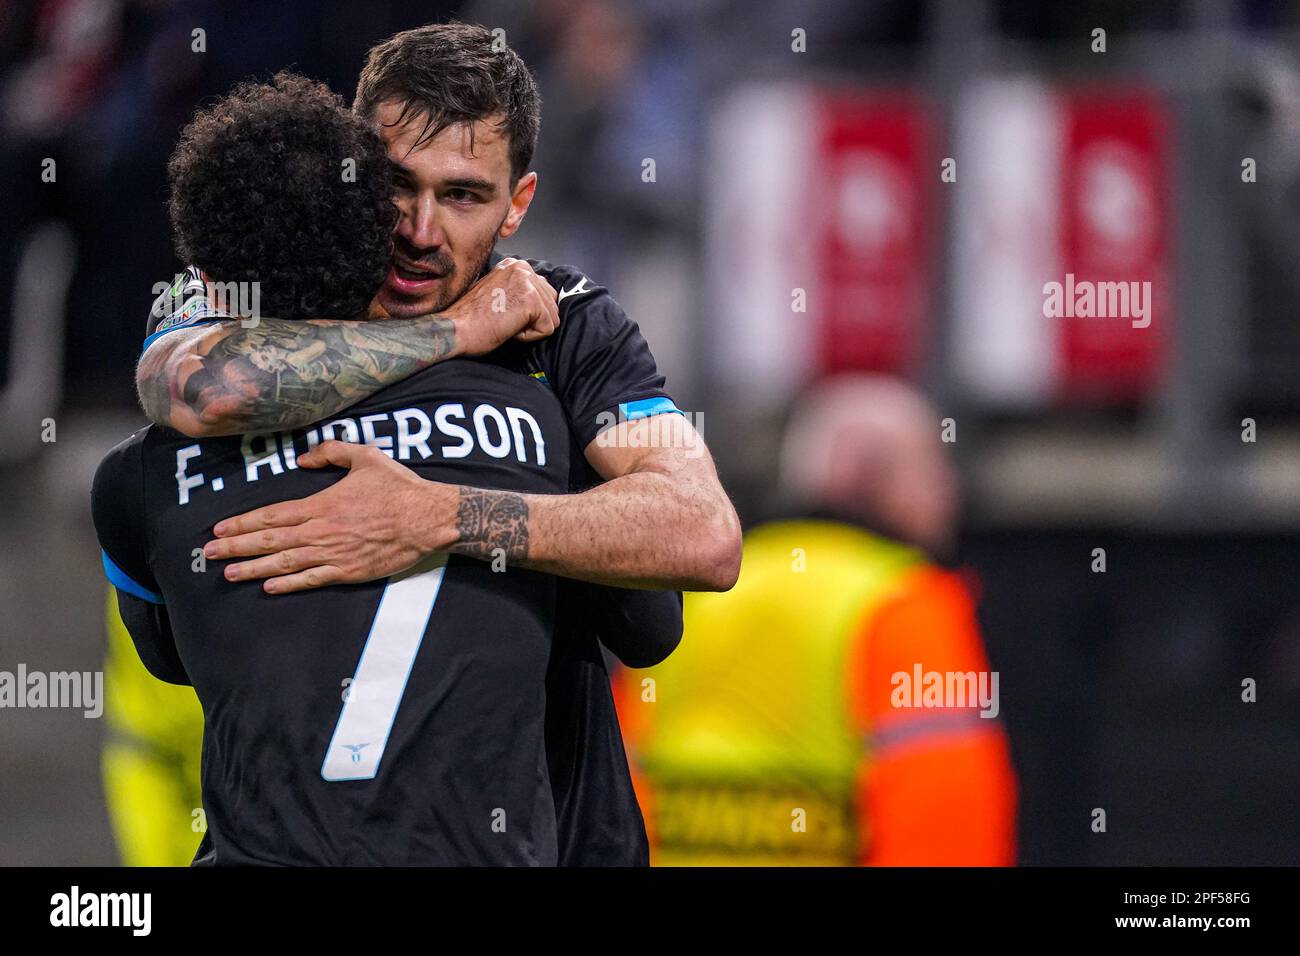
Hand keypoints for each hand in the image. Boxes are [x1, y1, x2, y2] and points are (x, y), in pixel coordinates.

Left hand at [203, 441, 458, 593]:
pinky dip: (288, 584)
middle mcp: (322, 530)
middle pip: (270, 540)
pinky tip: (268, 587)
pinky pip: (312, 579)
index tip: (220, 529)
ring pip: (285, 563)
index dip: (243, 523)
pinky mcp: (349, 571)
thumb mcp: (366, 456)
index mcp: (323, 503)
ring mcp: (334, 553)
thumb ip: (331, 452)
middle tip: (209, 554)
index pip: (273, 515)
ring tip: (229, 573)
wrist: (428, 518)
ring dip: (254, 568)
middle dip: (236, 548)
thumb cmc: (398, 487)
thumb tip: (304, 459)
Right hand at [442, 257, 558, 355]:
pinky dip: (529, 336)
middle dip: (532, 319)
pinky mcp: (531, 300)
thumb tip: (543, 302)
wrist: (454, 329)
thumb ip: (520, 291)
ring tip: (505, 322)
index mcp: (515, 265)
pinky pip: (548, 328)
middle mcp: (523, 267)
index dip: (527, 312)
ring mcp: (527, 282)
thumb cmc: (471, 318)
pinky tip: (508, 328)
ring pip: (552, 317)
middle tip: (503, 319)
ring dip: (530, 328)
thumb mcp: (499, 293)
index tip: (502, 312)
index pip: (545, 292)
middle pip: (552, 304)